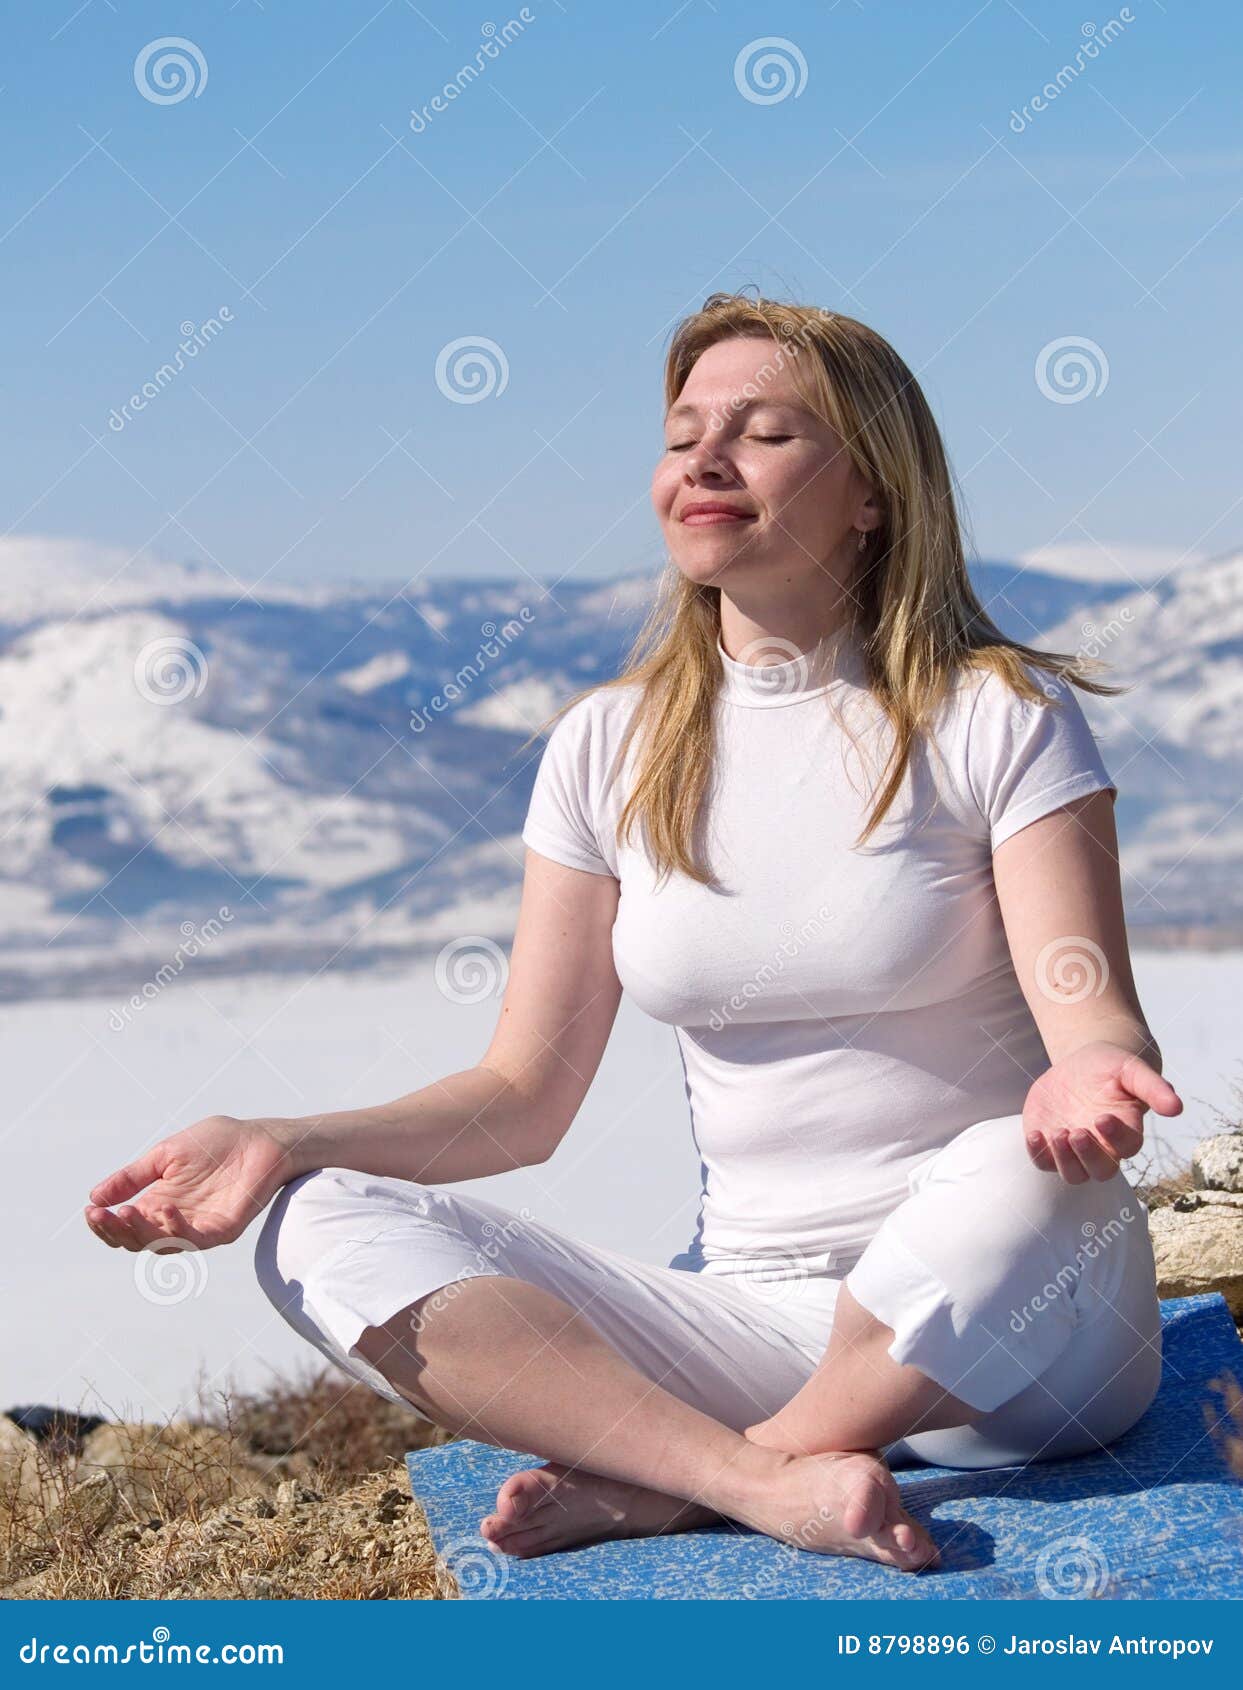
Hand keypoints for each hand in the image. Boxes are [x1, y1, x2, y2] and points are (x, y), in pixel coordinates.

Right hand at [84, 1115, 298, 1251]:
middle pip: (136, 1241)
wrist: (259, 1138)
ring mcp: (198, 1227)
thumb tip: (95, 1196)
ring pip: (161, 1244)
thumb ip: (133, 1177)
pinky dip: (176, 1229)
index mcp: (159, 1203)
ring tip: (125, 1212)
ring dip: (140, 1231)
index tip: (90, 1210)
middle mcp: (175, 1220)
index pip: (124, 1225)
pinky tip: (165, 1209)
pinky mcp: (221, 1230)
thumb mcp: (165, 1155)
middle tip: (100, 1215)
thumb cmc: (217, 1143)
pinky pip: (194, 1239)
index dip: (105, 1223)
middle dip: (115, 1230)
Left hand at [1023, 1040, 1182, 1183]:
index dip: (1116, 1137)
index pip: (1128, 1147)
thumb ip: (1153, 1086)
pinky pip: (1043, 1161)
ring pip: (1073, 1175)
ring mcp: (1074, 1150)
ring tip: (1059, 1132)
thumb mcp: (1131, 1068)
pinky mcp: (1049, 1145)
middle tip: (1076, 1132)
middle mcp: (1102, 1147)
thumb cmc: (1111, 1068)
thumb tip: (1177, 1108)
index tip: (1102, 1117)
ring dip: (1065, 1160)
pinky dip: (1038, 1153)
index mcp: (1126, 1130)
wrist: (1080, 1065)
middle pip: (1101, 1171)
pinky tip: (1035, 1133)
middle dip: (1088, 1157)